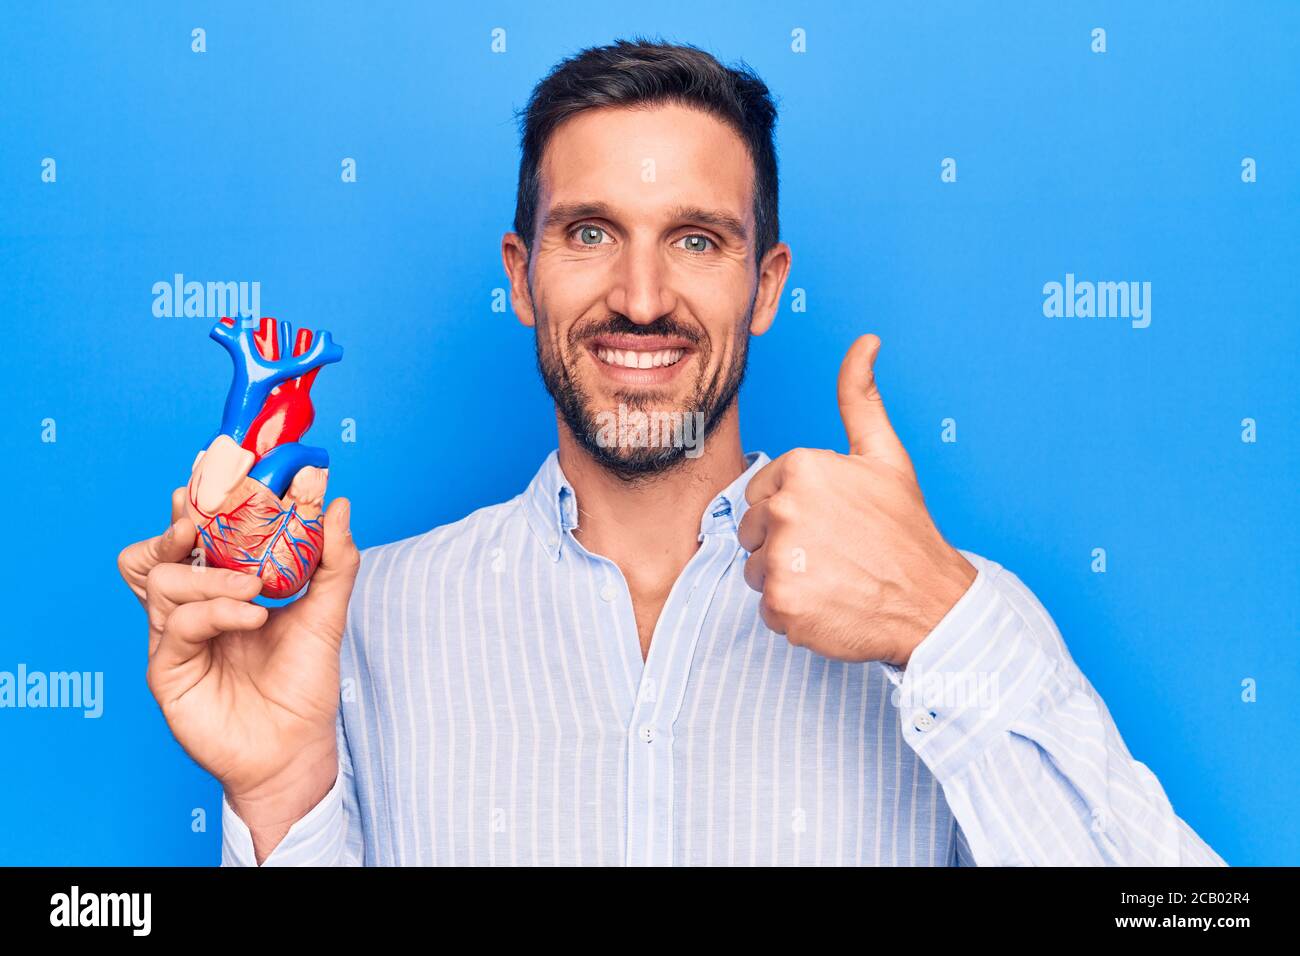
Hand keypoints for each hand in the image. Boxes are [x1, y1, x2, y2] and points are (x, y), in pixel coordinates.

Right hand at [117, 486, 359, 831]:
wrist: (297, 749)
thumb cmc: (304, 682)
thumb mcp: (327, 612)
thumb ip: (333, 559)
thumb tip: (338, 502)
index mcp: (222, 586)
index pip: (199, 532)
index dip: (203, 498)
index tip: (220, 465)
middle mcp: (192, 605)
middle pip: (163, 548)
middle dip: (182, 521)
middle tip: (207, 510)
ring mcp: (175, 637)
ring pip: (163, 580)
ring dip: (210, 574)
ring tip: (255, 587)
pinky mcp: (167, 670)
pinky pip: (177, 625)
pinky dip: (215, 612)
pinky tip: (252, 616)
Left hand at [738, 334, 976, 664]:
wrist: (933, 604)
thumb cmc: (906, 531)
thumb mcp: (884, 457)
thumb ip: (860, 398)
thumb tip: (865, 343)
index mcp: (802, 467)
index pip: (761, 493)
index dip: (794, 511)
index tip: (832, 523)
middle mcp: (785, 507)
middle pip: (752, 531)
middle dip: (784, 545)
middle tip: (834, 553)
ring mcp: (781, 557)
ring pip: (755, 570)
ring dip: (787, 580)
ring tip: (833, 579)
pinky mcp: (781, 603)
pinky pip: (766, 607)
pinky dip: (793, 613)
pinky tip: (830, 605)